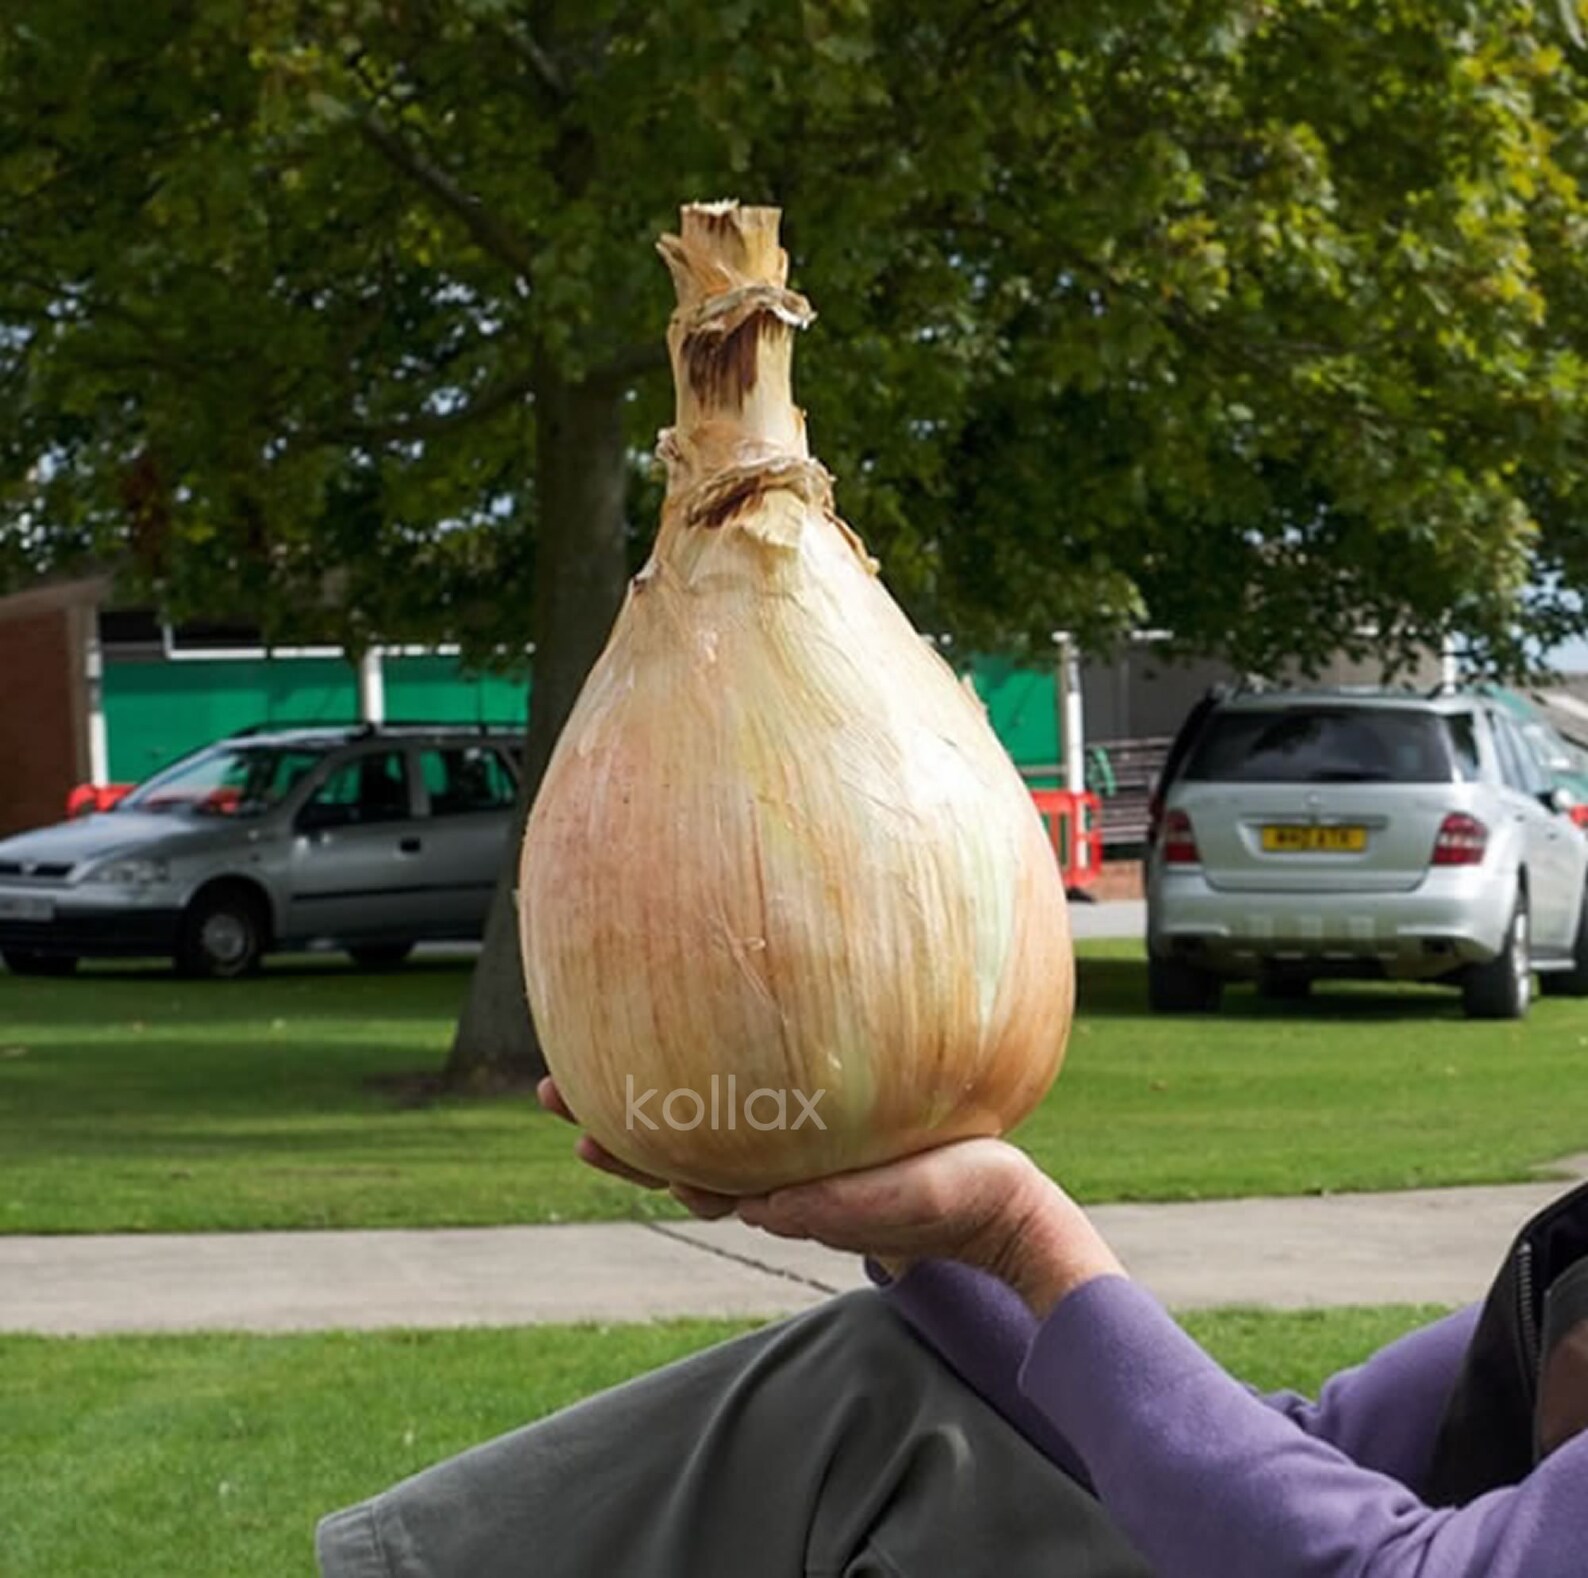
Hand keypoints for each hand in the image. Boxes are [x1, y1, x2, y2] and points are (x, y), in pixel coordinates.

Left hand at [539, 1078, 1123, 1315]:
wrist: (992, 1198)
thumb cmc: (948, 1200)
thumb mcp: (894, 1205)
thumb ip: (834, 1208)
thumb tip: (761, 1210)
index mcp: (777, 1196)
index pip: (684, 1178)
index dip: (630, 1157)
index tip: (580, 1130)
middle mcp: (769, 1171)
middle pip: (674, 1147)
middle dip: (612, 1120)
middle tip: (549, 1089)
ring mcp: (789, 1143)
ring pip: (703, 1119)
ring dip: (648, 1092)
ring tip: (589, 1058)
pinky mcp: (815, 1117)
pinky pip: (751, 1089)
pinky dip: (710, 1066)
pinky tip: (690, 1024)